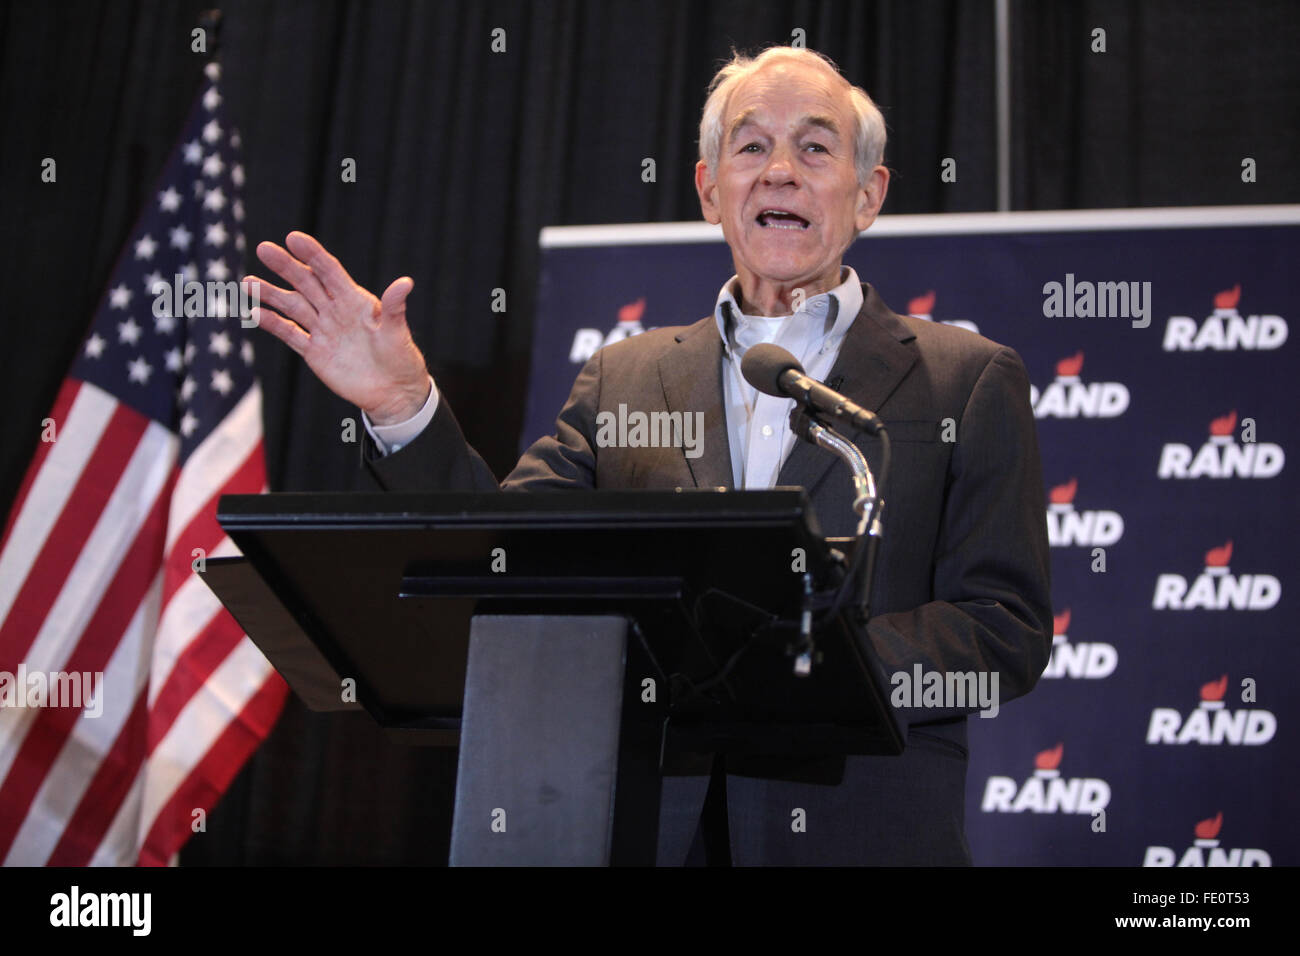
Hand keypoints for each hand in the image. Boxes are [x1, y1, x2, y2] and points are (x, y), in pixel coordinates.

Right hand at [244, 231, 430, 424]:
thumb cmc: (401, 359)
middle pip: (306, 283)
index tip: (293, 238)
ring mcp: (324, 330)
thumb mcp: (398, 333)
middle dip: (286, 266)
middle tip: (264, 249)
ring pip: (293, 306)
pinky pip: (291, 334)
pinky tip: (256, 313)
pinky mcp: (315, 352)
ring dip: (271, 294)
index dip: (312, 254)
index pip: (329, 272)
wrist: (393, 392)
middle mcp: (336, 311)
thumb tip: (405, 282)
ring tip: (247, 282)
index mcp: (356, 300)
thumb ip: (395, 308)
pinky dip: (274, 324)